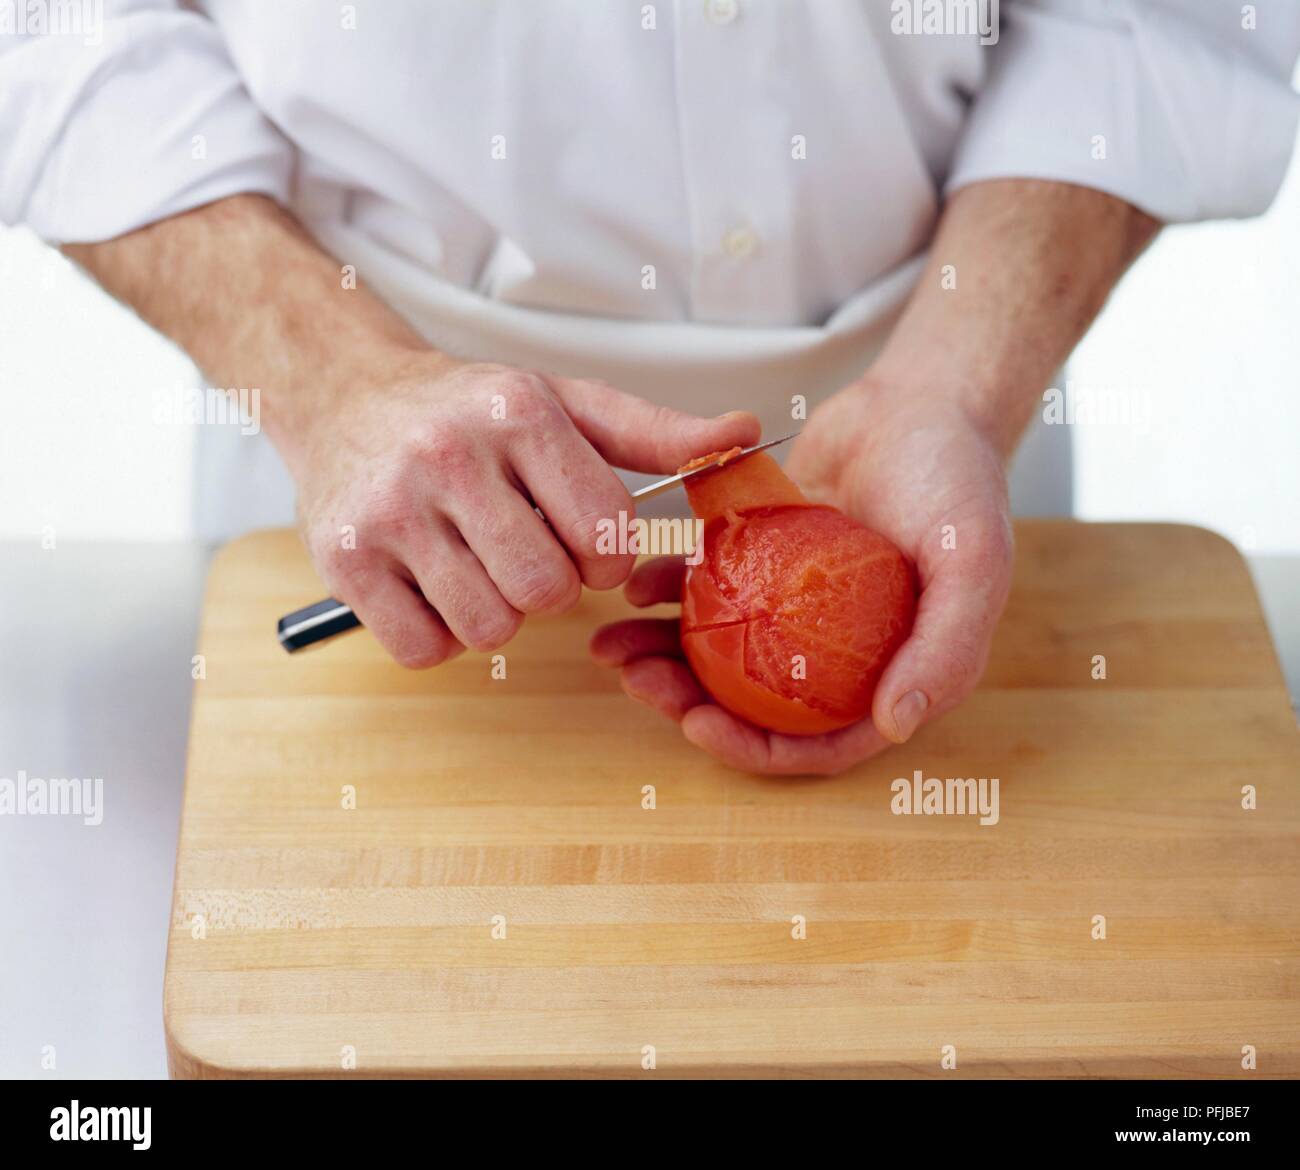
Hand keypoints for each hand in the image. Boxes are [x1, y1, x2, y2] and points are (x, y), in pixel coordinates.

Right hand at [293, 351, 759, 666]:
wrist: (347, 395)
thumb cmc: (472, 411)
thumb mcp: (566, 403)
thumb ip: (655, 432)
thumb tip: (745, 435)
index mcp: (519, 414)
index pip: (605, 539)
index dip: (604, 557)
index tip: (577, 537)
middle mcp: (448, 455)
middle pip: (545, 592)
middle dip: (550, 589)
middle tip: (523, 553)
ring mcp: (388, 510)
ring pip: (487, 629)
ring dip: (496, 614)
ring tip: (475, 565)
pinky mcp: (342, 561)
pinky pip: (424, 648)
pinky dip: (439, 634)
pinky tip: (433, 585)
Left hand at [589, 375, 1012, 774]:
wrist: (926, 401)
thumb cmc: (961, 481)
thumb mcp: (971, 566)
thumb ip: (944, 648)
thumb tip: (896, 725)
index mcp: (885, 672)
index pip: (816, 742)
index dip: (754, 748)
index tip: (696, 725)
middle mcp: (833, 651)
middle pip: (753, 705)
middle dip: (688, 704)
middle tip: (637, 683)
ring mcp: (792, 608)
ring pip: (719, 654)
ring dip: (663, 657)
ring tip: (611, 648)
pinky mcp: (761, 562)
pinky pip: (707, 591)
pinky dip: (667, 595)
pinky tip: (636, 588)